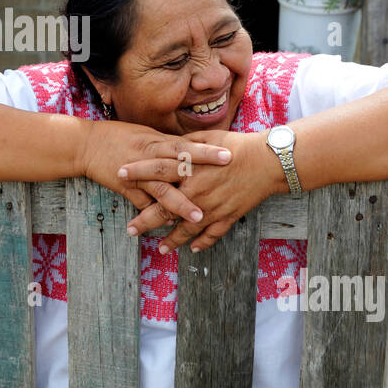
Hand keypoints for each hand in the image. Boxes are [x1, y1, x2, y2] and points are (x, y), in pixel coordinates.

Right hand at [80, 121, 232, 224]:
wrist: (86, 144)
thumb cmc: (118, 137)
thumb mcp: (146, 136)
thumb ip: (169, 145)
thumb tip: (192, 150)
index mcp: (157, 143)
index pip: (187, 146)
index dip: (207, 150)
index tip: (229, 154)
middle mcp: (150, 157)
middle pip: (180, 164)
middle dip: (203, 170)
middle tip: (226, 175)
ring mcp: (138, 175)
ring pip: (162, 190)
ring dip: (181, 204)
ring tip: (199, 217)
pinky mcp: (125, 188)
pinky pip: (142, 205)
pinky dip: (154, 216)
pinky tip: (167, 229)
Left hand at [117, 130, 280, 254]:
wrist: (268, 161)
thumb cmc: (238, 145)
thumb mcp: (208, 138)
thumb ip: (186, 145)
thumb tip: (170, 144)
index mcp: (189, 168)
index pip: (156, 170)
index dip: (136, 172)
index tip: (119, 175)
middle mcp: (196, 191)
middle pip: (164, 209)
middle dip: (145, 221)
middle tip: (130, 230)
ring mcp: (211, 207)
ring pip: (186, 229)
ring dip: (171, 240)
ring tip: (160, 249)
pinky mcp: (227, 216)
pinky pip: (212, 234)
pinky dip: (202, 243)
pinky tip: (193, 249)